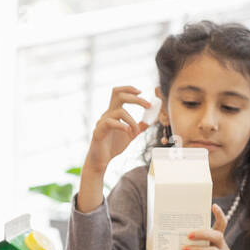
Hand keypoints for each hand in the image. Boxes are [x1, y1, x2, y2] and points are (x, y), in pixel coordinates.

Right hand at [76, 86, 153, 212]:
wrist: (101, 160)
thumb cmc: (113, 146)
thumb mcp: (130, 135)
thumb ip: (139, 127)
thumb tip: (150, 120)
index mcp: (113, 112)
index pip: (118, 93)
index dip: (129, 89)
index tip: (142, 92)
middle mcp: (107, 114)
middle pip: (118, 95)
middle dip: (136, 98)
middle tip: (148, 106)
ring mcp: (102, 122)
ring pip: (119, 111)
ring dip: (133, 121)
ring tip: (136, 133)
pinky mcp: (99, 131)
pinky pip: (111, 123)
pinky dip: (123, 126)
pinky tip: (129, 133)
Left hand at [184, 205, 241, 249]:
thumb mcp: (209, 249)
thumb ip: (197, 243)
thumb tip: (174, 239)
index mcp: (218, 239)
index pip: (221, 224)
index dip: (219, 215)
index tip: (214, 206)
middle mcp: (222, 247)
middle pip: (216, 236)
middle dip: (202, 234)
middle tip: (188, 235)